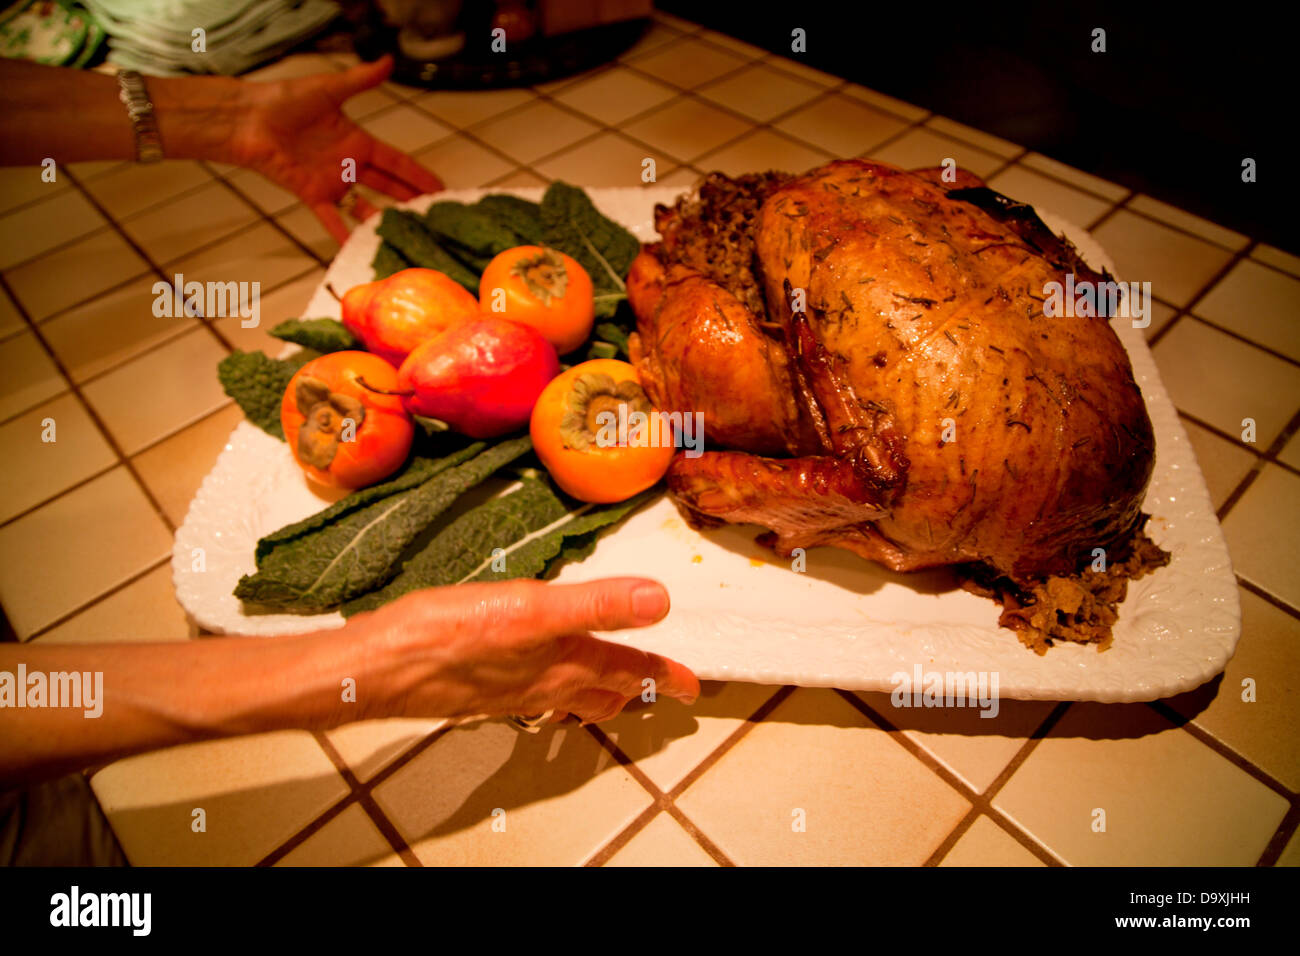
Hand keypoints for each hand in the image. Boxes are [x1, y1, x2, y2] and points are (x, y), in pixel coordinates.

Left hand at [229, 55, 442, 242]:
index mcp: (358, 141)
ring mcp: (332, 183)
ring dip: (384, 221)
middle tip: (434, 218)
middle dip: (411, 201)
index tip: (441, 188)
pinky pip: (332, 219)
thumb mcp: (329, 89)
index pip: (397, 163)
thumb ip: (361, 80)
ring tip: (407, 237)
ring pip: (365, 207)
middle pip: (388, 188)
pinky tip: (359, 249)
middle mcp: (349, 165)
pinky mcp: (312, 194)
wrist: (250, 118)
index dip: (419, 175)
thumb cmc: (286, 100)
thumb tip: (390, 60)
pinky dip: (343, 234)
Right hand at [347, 577, 699, 724]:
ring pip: (569, 698)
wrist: (378, 667)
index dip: (665, 674)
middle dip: (637, 690)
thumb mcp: (532, 609)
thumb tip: (658, 601)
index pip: (630, 670)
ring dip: (598, 693)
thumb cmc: (449, 637)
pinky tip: (537, 677)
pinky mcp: (479, 686)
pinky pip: (533, 695)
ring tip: (613, 687)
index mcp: (564, 664)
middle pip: (603, 693)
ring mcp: (510, 690)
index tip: (692, 685)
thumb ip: (597, 605)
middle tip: (660, 688)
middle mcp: (542, 684)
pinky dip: (553, 689)